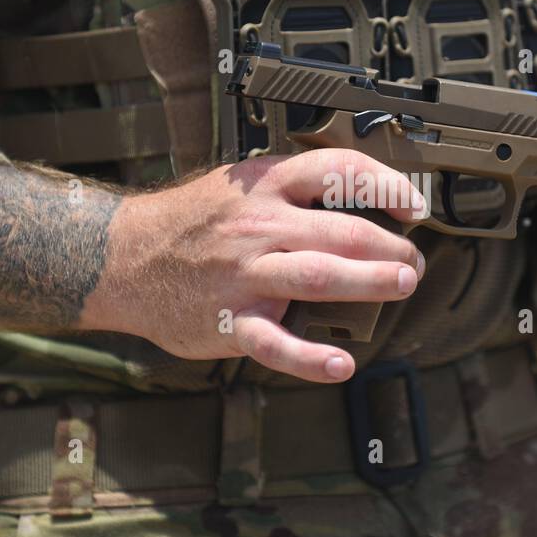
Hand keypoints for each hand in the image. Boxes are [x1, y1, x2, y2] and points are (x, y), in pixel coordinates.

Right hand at [81, 149, 425, 382]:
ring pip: (318, 276)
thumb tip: (366, 202)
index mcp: (266, 186)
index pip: (337, 172)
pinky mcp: (229, 321)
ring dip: (368, 282)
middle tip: (413, 262)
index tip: (413, 205)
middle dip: (390, 246)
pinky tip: (340, 364)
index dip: (385, 185)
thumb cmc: (192, 224)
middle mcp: (259, 226)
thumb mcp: (241, 186)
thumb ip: (294, 192)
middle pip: (341, 231)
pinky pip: (275, 343)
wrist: (123, 257)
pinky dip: (310, 357)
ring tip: (401, 284)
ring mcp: (244, 275)